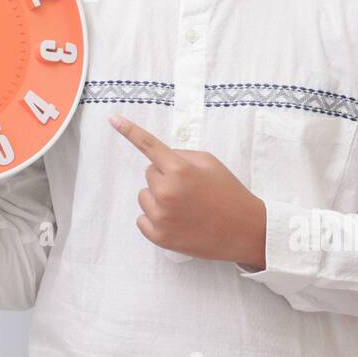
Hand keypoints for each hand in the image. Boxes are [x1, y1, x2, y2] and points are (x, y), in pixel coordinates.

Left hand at [109, 113, 266, 266]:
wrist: (245, 231)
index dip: (129, 130)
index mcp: (179, 170)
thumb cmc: (228, 193)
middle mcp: (166, 192)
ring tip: (185, 207)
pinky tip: (177, 221)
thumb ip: (181, 155)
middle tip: (189, 188)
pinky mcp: (159, 237)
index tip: (113, 119)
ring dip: (158, 197)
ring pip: (144, 195)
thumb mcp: (210, 163)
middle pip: (149, 173)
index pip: (148, 146)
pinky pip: (142, 219)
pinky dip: (155, 218)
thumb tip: (160, 158)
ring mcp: (161, 217)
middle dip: (164, 176)